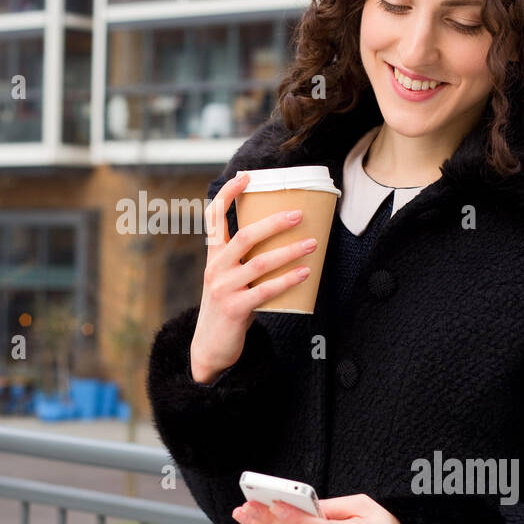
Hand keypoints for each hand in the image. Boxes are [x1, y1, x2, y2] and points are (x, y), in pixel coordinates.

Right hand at [190, 170, 320, 383]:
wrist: (210, 347)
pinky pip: (265, 290)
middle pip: (245, 236)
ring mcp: (224, 288)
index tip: (247, 176)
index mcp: (214, 256)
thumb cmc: (228, 307)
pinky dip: (287, 280)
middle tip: (299, 215)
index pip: (214, 217)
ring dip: (289, 251)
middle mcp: (215, 268)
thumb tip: (284, 238)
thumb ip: (246, 260)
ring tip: (312, 244)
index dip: (228, 194)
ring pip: (260, 262)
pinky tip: (305, 273)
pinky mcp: (235, 309)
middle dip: (274, 223)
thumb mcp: (229, 278)